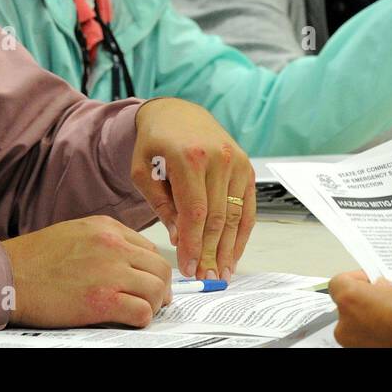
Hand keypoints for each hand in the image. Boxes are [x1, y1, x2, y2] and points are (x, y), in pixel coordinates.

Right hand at [1, 216, 172, 327]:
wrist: (9, 276)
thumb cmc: (35, 257)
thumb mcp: (75, 232)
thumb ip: (105, 240)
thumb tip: (130, 260)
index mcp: (107, 228)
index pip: (149, 248)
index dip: (154, 268)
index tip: (152, 281)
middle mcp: (112, 246)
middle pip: (159, 268)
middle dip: (161, 286)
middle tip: (156, 299)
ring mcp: (109, 272)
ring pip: (156, 289)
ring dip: (154, 303)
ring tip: (143, 310)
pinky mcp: (102, 301)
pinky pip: (141, 311)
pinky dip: (142, 318)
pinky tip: (131, 319)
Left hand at [131, 97, 255, 280]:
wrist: (178, 113)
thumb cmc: (155, 143)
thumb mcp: (143, 171)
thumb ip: (161, 205)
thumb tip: (180, 238)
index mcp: (188, 157)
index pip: (195, 211)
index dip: (193, 244)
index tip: (189, 268)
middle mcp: (218, 158)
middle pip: (217, 217)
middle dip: (211, 253)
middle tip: (206, 278)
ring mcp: (236, 162)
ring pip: (235, 216)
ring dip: (228, 249)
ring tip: (221, 273)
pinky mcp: (246, 167)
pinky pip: (248, 207)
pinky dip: (242, 233)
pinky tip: (233, 253)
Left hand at [329, 272, 391, 346]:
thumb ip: (386, 289)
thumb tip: (381, 289)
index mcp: (350, 299)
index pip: (339, 283)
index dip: (355, 279)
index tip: (370, 281)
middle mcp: (345, 323)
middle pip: (347, 306)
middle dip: (364, 302)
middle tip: (386, 300)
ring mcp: (352, 344)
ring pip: (355, 325)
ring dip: (369, 320)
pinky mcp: (362, 354)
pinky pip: (364, 340)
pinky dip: (374, 336)